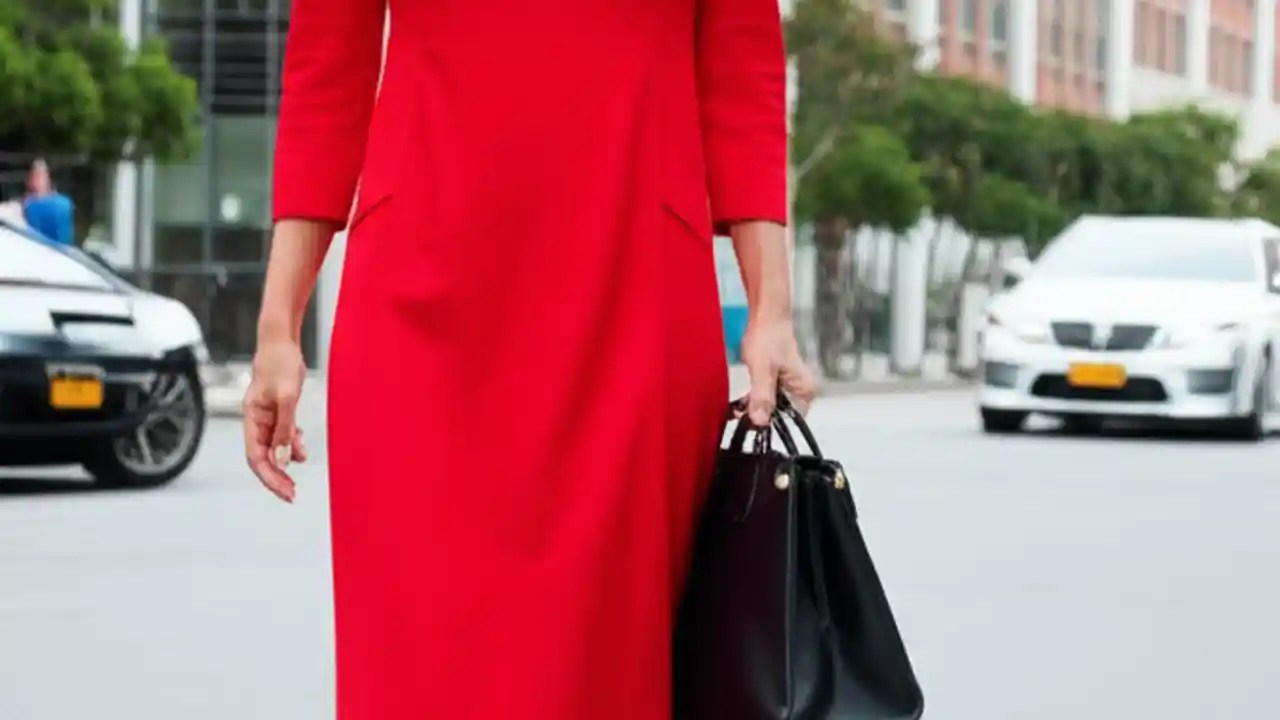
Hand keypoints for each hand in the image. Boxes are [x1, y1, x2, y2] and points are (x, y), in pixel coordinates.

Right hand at [243, 338, 308, 501]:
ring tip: (295, 482)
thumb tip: (284, 457)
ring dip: (284, 464)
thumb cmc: (280, 363)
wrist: (282, 341)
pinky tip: (302, 453)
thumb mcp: (286, 396)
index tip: (285, 492)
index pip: (255, 457)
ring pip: (273, 448)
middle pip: (262, 457)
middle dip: (276, 477)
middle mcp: (256, 420)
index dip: (269, 477)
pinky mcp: (279, 410)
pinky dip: (292, 445)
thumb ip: (285, 427)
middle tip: (292, 495)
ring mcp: (267, 416)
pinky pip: (283, 435)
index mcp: (251, 418)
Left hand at [740, 318, 818, 426]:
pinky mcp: (780, 380)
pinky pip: (768, 396)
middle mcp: (802, 391)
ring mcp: (791, 385)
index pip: (789, 421)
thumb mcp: (763, 371)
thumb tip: (761, 422)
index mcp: (804, 391)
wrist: (765, 314)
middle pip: (780, 415)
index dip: (769, 425)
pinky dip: (755, 399)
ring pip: (772, 406)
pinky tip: (742, 401)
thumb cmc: (768, 338)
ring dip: (755, 408)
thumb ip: (762, 397)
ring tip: (737, 409)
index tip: (749, 426)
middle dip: (759, 416)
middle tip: (738, 416)